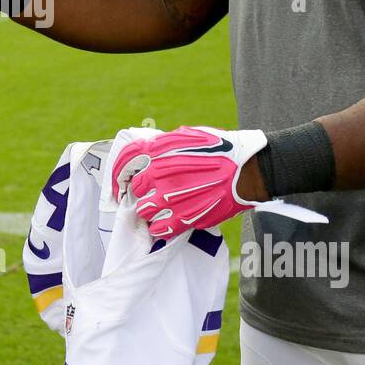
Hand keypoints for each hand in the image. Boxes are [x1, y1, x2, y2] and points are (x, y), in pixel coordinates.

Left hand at [111, 126, 327, 240]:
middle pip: (135, 189)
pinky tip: (166, 223)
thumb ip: (164, 144)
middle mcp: (159, 174)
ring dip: (149, 211)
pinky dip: (159, 228)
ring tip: (162, 209)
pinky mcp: (184, 218)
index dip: (117, 175)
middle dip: (141, 192)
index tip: (119, 184)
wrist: (247, 169)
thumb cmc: (221, 149)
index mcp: (159, 151)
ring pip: (143, 211)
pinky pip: (159, 229)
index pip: (124, 162)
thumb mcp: (188, 136)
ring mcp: (170, 198)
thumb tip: (147, 151)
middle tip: (152, 195)